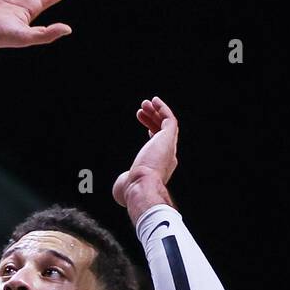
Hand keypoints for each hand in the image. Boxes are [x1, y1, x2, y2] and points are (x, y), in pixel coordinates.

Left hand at [112, 96, 178, 212]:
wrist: (141, 186)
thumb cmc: (132, 188)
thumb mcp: (125, 186)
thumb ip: (124, 182)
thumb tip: (120, 184)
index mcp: (160, 167)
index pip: (160, 146)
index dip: (153, 132)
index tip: (145, 123)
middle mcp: (168, 156)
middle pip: (162, 133)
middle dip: (152, 119)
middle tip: (141, 110)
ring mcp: (169, 147)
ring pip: (166, 125)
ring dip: (156, 112)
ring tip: (145, 103)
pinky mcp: (169, 138)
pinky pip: (170, 120)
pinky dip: (163, 109)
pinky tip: (154, 101)